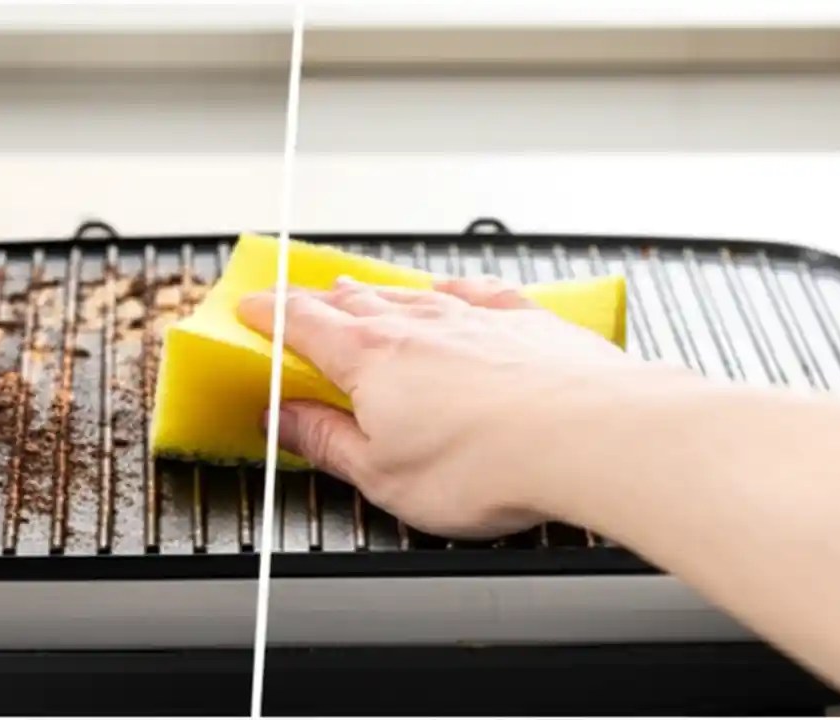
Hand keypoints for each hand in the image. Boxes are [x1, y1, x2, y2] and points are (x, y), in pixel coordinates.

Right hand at [238, 275, 697, 539]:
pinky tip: (450, 289)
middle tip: (295, 298)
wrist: (589, 436)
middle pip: (352, 302)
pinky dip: (451, 289)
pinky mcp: (526, 321)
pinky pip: (476, 292)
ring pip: (409, 293)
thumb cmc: (491, 462)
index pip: (303, 324)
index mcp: (371, 359)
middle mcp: (420, 324)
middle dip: (317, 300)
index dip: (269, 315)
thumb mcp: (382, 474)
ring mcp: (475, 317)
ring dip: (375, 291)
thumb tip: (283, 420)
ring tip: (355, 287)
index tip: (250, 308)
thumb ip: (326, 441)